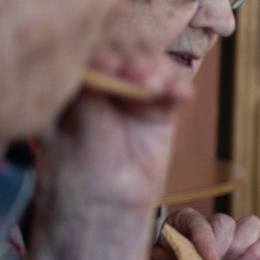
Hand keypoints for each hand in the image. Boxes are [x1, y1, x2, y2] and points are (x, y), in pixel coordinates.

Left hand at [42, 42, 192, 211]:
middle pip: (126, 53)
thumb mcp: (78, 129)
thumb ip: (90, 94)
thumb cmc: (78, 169)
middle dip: (134, 60)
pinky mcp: (161, 109)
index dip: (103, 53)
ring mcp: (135, 94)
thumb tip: (97, 60)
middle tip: (135, 74)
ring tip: (156, 86)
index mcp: (77, 82)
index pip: (92, 53)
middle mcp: (107, 82)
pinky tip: (182, 94)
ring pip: (153, 67)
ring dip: (159, 70)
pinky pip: (174, 90)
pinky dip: (180, 87)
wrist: (106, 206)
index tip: (108, 64)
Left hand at [158, 207, 259, 259]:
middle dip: (221, 247)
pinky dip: (258, 254)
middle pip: (225, 222)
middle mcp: (206, 230)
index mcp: (179, 227)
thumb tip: (186, 257)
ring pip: (250, 224)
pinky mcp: (246, 259)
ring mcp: (228, 244)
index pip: (196, 220)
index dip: (205, 237)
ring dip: (242, 246)